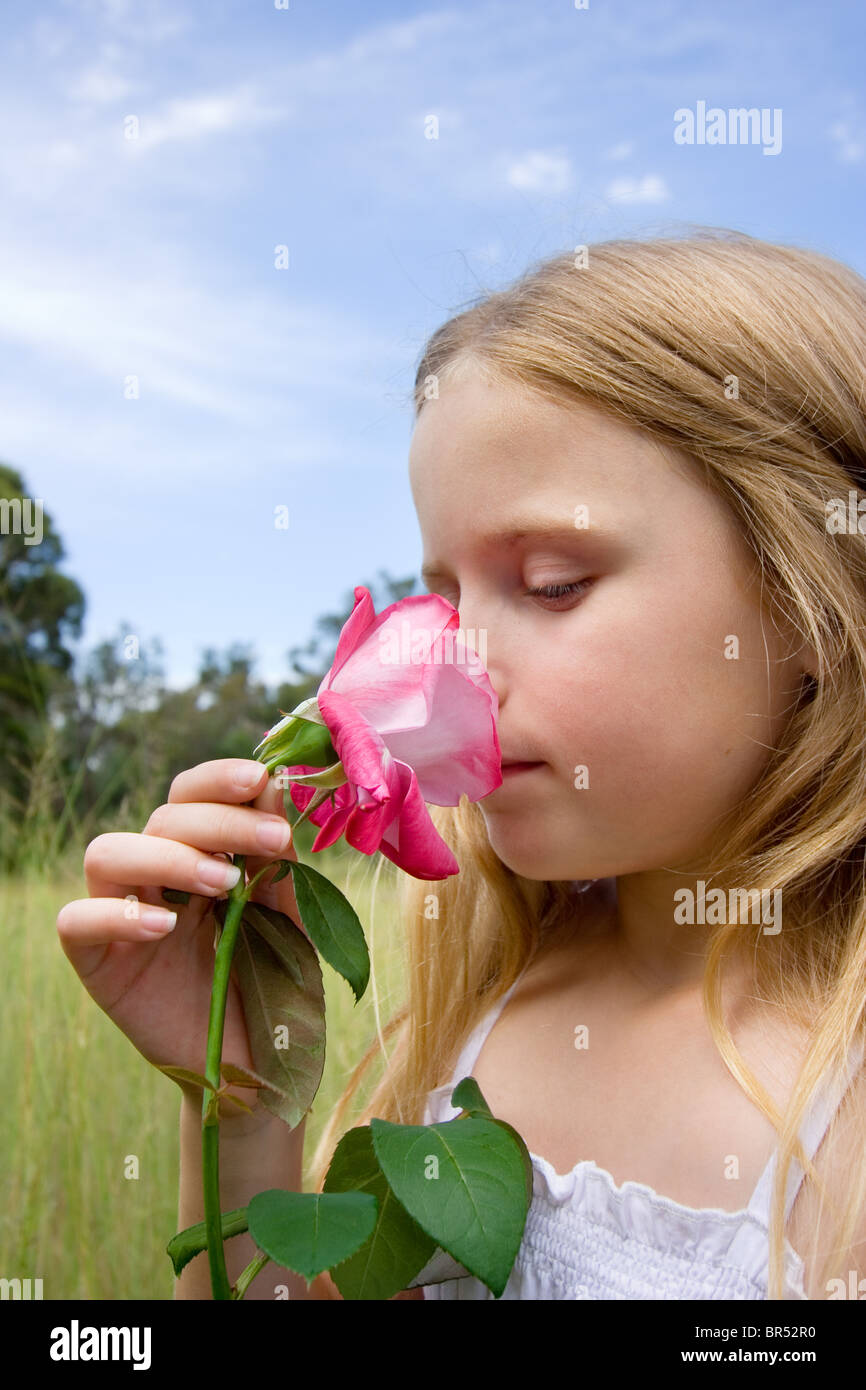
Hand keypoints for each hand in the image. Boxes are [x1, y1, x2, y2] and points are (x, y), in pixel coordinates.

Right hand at [56, 758, 303, 1123]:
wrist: (262, 1067)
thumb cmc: (274, 987)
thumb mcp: (288, 915)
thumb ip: (276, 858)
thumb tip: (275, 784)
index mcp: (200, 856)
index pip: (189, 795)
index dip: (218, 779)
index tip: (263, 779)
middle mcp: (155, 879)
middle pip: (160, 818)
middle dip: (219, 820)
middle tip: (273, 839)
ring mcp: (121, 918)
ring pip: (107, 853)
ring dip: (167, 855)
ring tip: (222, 883)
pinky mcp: (98, 965)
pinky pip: (75, 921)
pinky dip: (114, 913)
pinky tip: (164, 926)